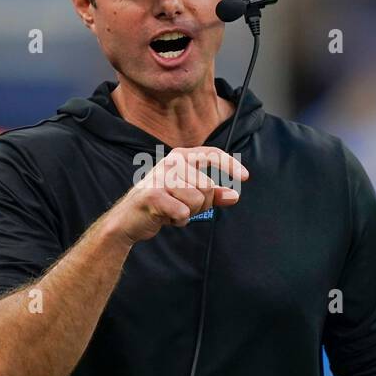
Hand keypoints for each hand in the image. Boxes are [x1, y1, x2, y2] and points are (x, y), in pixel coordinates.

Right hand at [106, 146, 249, 243]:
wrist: (129, 220)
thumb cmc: (162, 205)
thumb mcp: (190, 197)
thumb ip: (213, 195)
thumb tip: (235, 195)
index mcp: (180, 157)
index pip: (211, 154)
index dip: (230, 164)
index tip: (245, 177)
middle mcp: (171, 162)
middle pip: (208, 187)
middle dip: (201, 205)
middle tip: (183, 207)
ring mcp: (161, 178)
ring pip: (197, 201)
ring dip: (188, 213)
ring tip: (172, 211)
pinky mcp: (153, 195)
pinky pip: (183, 213)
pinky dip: (178, 221)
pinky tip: (165, 218)